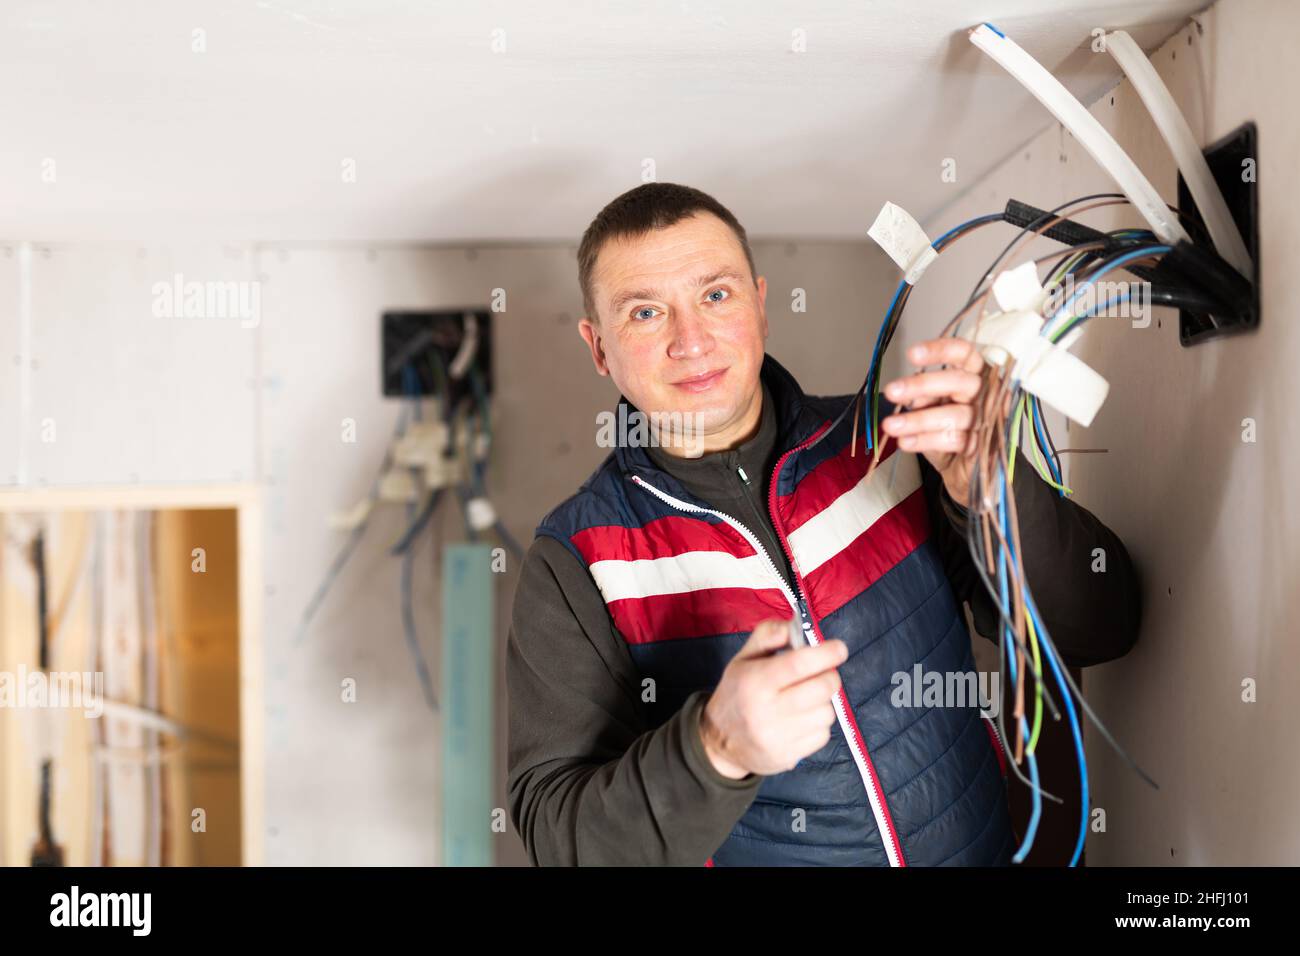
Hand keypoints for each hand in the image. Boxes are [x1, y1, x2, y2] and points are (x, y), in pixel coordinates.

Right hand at [699, 618, 845, 778]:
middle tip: (822, 673)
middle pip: (821, 688)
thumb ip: (768, 635)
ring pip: (826, 712)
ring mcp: (778, 737)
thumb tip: (795, 626)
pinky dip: (818, 724)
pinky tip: (801, 720)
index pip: (799, 664)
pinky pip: (823, 735)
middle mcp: (766, 710)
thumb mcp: (743, 658)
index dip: (826, 654)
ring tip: (805, 699)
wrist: (719, 742)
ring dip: (823, 702)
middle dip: (829, 676)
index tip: (839, 649)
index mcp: (755, 681)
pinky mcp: (788, 757)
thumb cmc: (737, 691)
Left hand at [880, 338, 983, 509]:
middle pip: (959, 381)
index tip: (911, 354)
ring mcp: (988, 419)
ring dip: (917, 420)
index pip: (964, 353)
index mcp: (974, 373)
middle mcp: (986, 392)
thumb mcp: (932, 406)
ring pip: (954, 415)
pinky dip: (925, 440)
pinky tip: (905, 442)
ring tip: (890, 425)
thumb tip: (903, 392)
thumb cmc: (947, 427)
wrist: (963, 467)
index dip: (940, 350)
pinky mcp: (984, 445)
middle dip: (922, 385)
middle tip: (891, 391)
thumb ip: (922, 395)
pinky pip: (953, 439)